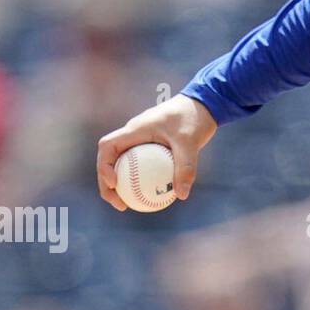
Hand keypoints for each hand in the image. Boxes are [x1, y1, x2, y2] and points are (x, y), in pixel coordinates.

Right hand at [97, 94, 216, 209]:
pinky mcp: (151, 146)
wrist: (205, 104)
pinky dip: (141, 180)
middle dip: (107, 183)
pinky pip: (140, 165)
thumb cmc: (194, 118)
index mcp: (135, 129)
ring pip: (123, 164)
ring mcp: (141, 140)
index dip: (104, 166)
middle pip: (109, 159)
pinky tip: (152, 198)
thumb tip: (181, 196)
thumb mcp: (191, 142)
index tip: (115, 184)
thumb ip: (186, 167)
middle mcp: (134, 134)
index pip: (107, 146)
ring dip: (122, 184)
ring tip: (130, 206)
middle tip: (120, 204)